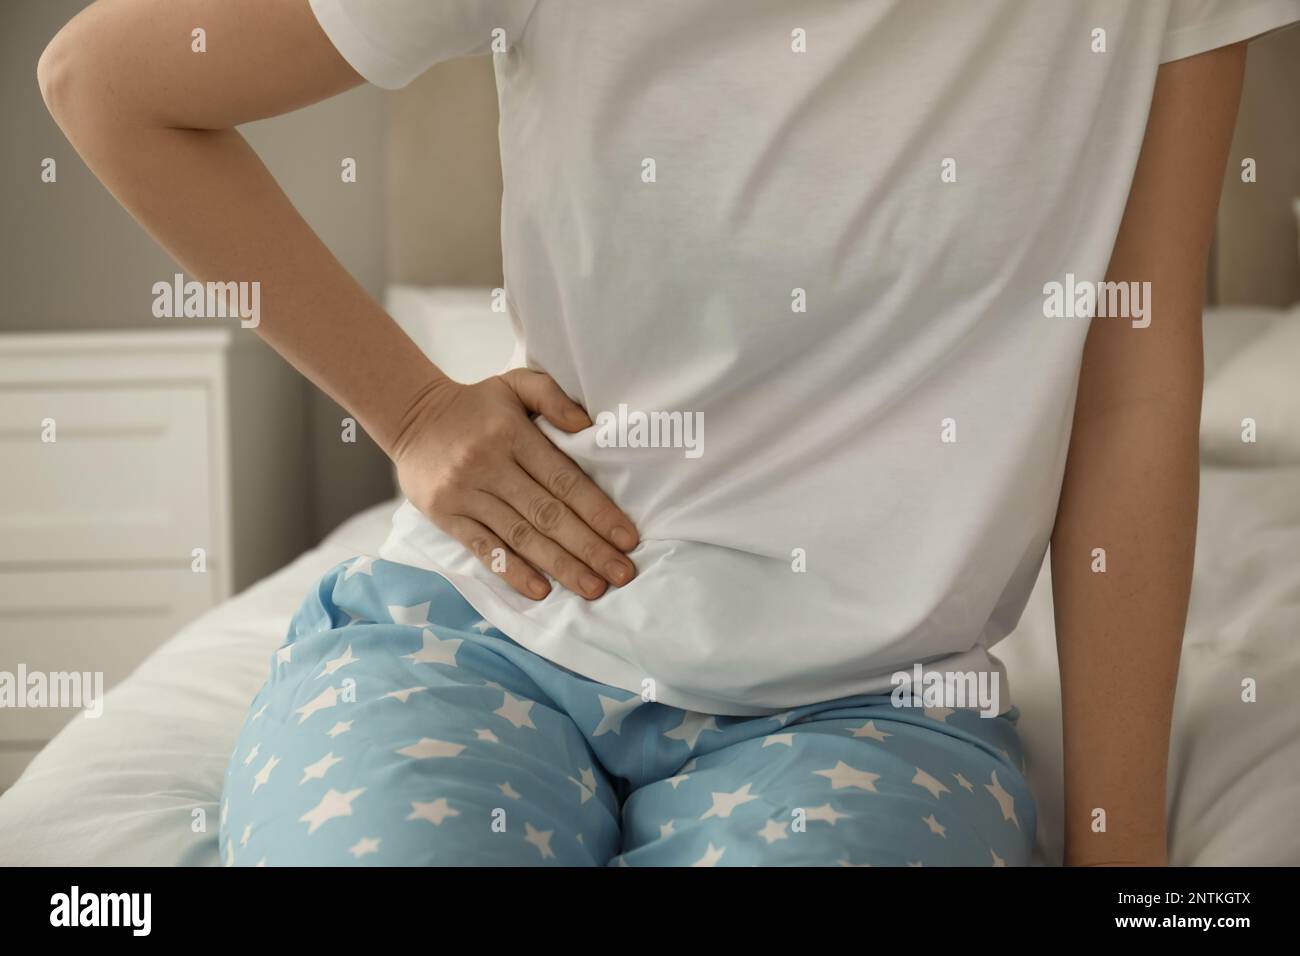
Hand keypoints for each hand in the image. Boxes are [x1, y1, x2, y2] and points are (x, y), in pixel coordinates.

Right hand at [391, 370, 638, 600]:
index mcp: (512, 434)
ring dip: (560, 566)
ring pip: (520, 536)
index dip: (598, 512)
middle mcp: (489, 465)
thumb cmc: (476, 404)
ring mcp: (465, 493)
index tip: (627, 538)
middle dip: (589, 548)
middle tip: (622, 574)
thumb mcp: (515, 383)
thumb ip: (554, 398)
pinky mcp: (445, 515)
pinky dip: (513, 572)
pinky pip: (483, 548)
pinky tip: (540, 591)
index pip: (564, 480)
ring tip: (594, 588)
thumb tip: (591, 428)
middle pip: (548, 514)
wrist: (410, 415)